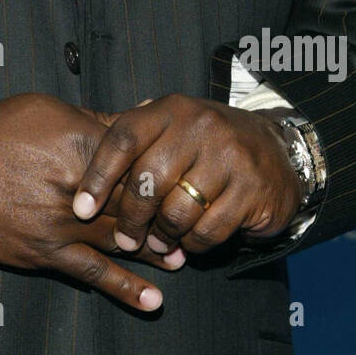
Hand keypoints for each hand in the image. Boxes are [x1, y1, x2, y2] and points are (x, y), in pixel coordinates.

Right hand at [0, 93, 184, 311]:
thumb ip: (94, 120)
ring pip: (120, 241)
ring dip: (154, 253)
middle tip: (193, 224)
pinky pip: (89, 272)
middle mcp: (76, 189)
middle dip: (167, 216)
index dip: (164, 174)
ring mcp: (59, 225)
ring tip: (182, 260)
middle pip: (136, 205)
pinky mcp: (42, 253)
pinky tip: (151, 299)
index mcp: (81, 146)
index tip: (184, 180)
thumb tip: (135, 117)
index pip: (137, 162)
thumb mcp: (46, 110)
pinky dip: (123, 286)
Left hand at [72, 94, 302, 256]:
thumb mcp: (172, 126)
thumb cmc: (206, 143)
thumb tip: (78, 152)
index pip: (124, 139)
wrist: (277, 150)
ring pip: (177, 210)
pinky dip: (193, 245)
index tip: (80, 208)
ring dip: (162, 235)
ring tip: (158, 242)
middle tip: (125, 238)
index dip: (98, 176)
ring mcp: (229, 157)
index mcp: (171, 110)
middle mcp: (200, 127)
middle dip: (131, 217)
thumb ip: (133, 137)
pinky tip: (189, 243)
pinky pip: (208, 230)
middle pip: (148, 180)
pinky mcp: (252, 190)